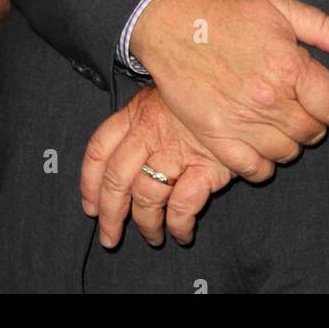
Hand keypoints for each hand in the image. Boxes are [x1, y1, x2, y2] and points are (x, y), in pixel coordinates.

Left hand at [81, 85, 235, 249]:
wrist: (239, 90)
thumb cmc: (197, 99)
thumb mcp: (161, 97)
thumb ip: (138, 122)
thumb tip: (114, 164)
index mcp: (136, 113)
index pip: (99, 149)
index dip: (90, 183)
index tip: (90, 207)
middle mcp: (150, 131)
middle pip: (117, 179)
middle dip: (111, 215)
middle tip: (110, 237)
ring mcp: (177, 149)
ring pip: (147, 196)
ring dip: (146, 225)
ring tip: (152, 236)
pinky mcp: (205, 166)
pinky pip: (181, 205)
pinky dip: (178, 225)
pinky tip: (181, 233)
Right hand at [128, 0, 328, 182]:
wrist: (172, 24)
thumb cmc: (224, 14)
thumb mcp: (278, 6)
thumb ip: (322, 26)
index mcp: (289, 66)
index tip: (323, 100)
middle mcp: (269, 99)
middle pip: (312, 133)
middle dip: (311, 122)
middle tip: (295, 107)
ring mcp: (242, 121)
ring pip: (286, 153)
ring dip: (287, 141)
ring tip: (274, 122)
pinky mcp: (217, 136)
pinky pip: (254, 169)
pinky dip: (262, 163)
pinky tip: (257, 142)